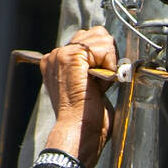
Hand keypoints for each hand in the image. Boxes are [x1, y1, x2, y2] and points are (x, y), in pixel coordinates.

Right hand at [39, 27, 117, 167]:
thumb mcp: (91, 90)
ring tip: (98, 85)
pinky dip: (109, 65)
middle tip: (101, 85)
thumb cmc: (88, 122)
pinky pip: (103, 47)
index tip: (100, 84)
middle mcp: (56, 56)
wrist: (79, 133)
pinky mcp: (72, 56)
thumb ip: (94, 72)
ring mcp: (62, 54)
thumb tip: (111, 65)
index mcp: (58, 63)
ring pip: (101, 38)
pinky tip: (100, 84)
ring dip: (108, 63)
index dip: (104, 59)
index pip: (89, 41)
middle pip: (95, 34)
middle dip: (107, 57)